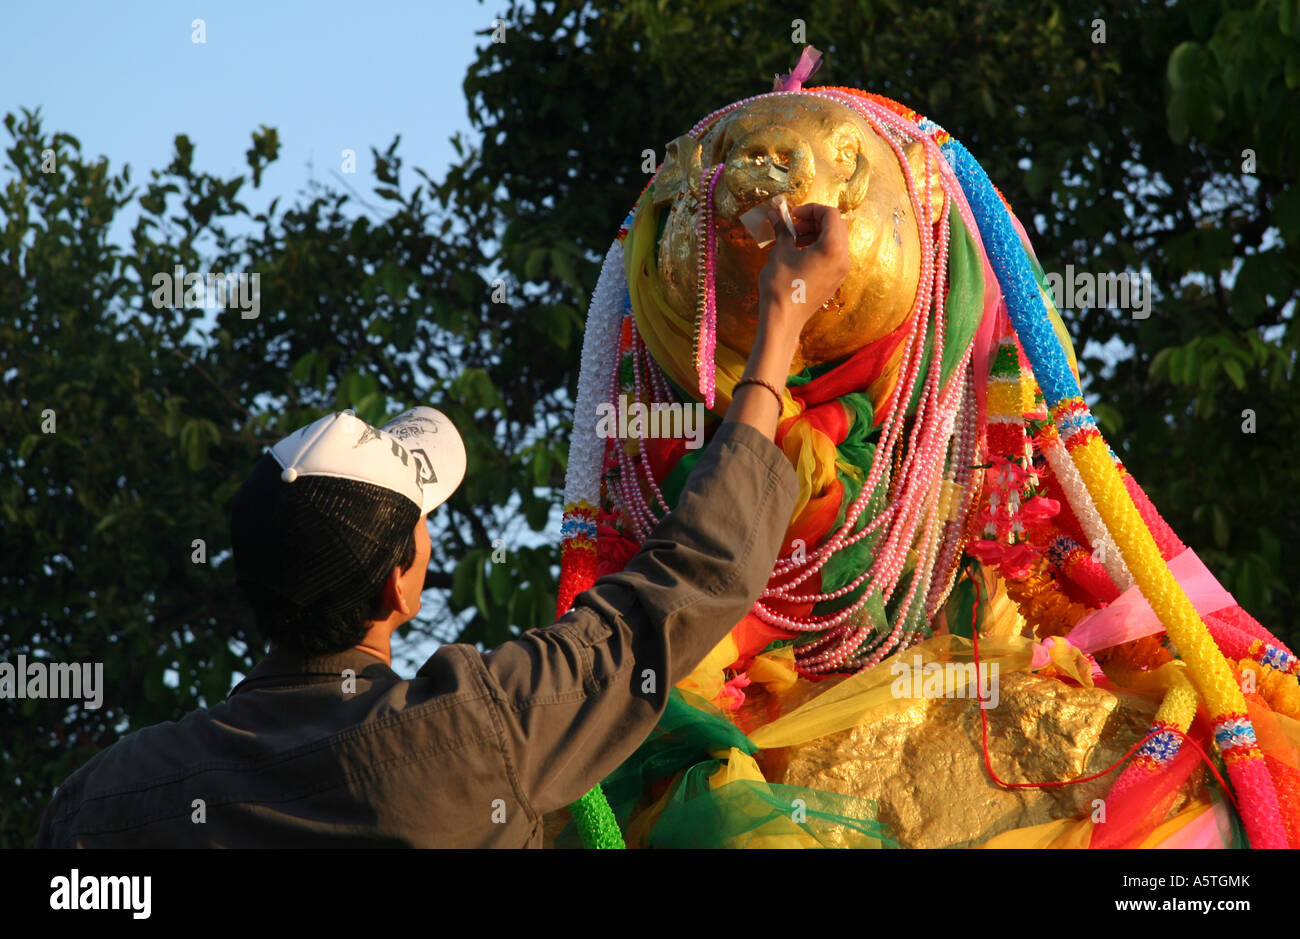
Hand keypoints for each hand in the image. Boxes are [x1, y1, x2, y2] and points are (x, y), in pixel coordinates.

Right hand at [756, 202, 850, 332]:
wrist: (783, 320)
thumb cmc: (781, 286)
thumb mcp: (780, 252)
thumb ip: (782, 229)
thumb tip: (775, 213)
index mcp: (832, 248)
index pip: (830, 214)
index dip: (811, 209)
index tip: (793, 214)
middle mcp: (843, 258)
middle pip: (836, 225)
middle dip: (815, 220)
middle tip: (794, 225)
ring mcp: (841, 270)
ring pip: (836, 240)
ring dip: (816, 233)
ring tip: (794, 238)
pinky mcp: (836, 279)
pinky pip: (834, 254)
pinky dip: (820, 246)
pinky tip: (800, 252)